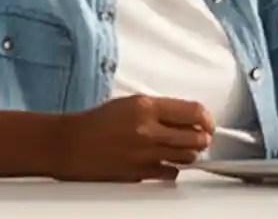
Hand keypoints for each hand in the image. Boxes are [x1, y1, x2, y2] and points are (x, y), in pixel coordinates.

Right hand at [54, 95, 214, 181]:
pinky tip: (164, 163)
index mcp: (147, 107)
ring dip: (189, 154)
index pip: (194, 111)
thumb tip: (190, 118)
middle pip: (196, 137)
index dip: (208, 119)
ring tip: (181, 150)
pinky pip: (170, 173)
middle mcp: (149, 129)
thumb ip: (162, 110)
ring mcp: (144, 153)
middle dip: (203, 138)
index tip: (209, 123)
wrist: (68, 144)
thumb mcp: (132, 103)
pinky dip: (172, 169)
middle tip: (200, 138)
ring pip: (187, 156)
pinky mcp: (138, 173)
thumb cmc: (98, 122)